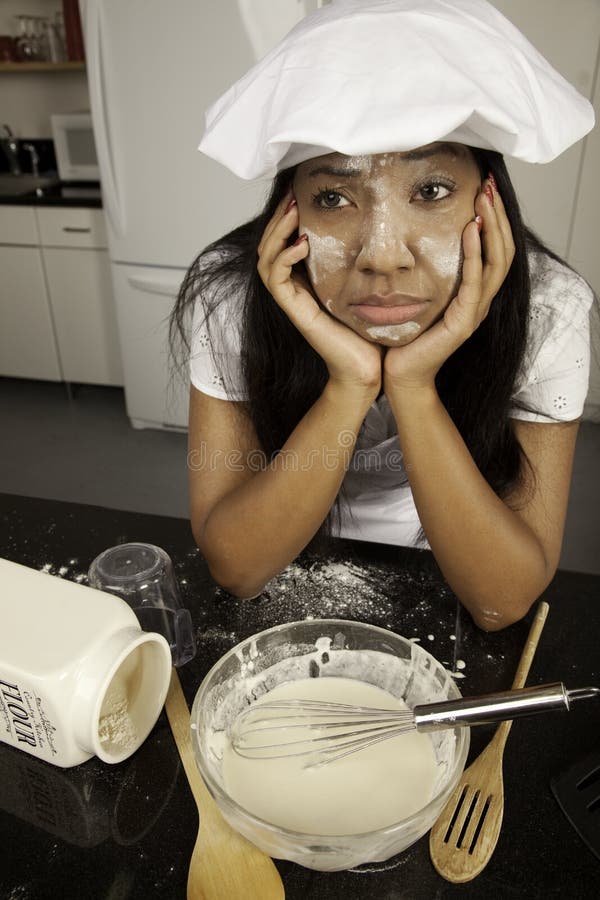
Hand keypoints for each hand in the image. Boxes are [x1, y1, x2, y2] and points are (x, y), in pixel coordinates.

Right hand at [257, 194, 382, 395]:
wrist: (369, 369)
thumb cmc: (371, 331)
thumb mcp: (367, 285)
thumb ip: (363, 260)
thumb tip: (381, 227)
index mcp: (308, 281)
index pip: (284, 243)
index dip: (287, 218)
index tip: (302, 193)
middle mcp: (295, 289)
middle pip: (268, 246)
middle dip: (278, 218)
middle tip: (293, 194)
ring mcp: (293, 302)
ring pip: (265, 259)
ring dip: (276, 232)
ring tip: (293, 211)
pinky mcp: (296, 313)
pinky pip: (276, 280)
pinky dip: (284, 258)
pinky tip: (302, 244)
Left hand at [383, 179, 514, 391]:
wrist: (399, 373)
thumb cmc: (405, 335)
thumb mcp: (420, 293)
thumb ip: (427, 268)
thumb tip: (414, 233)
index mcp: (473, 294)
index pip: (496, 249)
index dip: (495, 219)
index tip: (485, 189)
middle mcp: (480, 301)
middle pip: (504, 251)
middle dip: (499, 215)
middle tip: (490, 185)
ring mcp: (475, 312)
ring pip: (497, 262)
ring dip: (492, 228)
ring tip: (484, 200)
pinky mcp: (463, 322)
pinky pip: (474, 283)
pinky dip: (475, 254)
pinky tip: (470, 231)